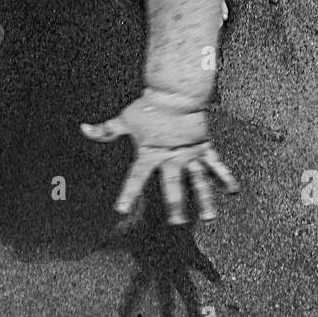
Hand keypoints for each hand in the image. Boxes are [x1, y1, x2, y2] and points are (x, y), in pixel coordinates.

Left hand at [80, 88, 237, 225]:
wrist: (175, 92)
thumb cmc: (148, 106)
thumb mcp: (124, 120)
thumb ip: (105, 130)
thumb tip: (83, 128)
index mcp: (150, 154)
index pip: (136, 178)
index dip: (128, 193)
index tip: (121, 209)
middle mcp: (172, 158)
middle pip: (173, 186)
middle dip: (174, 205)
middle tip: (177, 224)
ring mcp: (190, 154)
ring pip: (199, 181)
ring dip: (205, 199)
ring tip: (210, 217)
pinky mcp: (204, 146)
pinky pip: (217, 165)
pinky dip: (226, 177)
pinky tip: (233, 191)